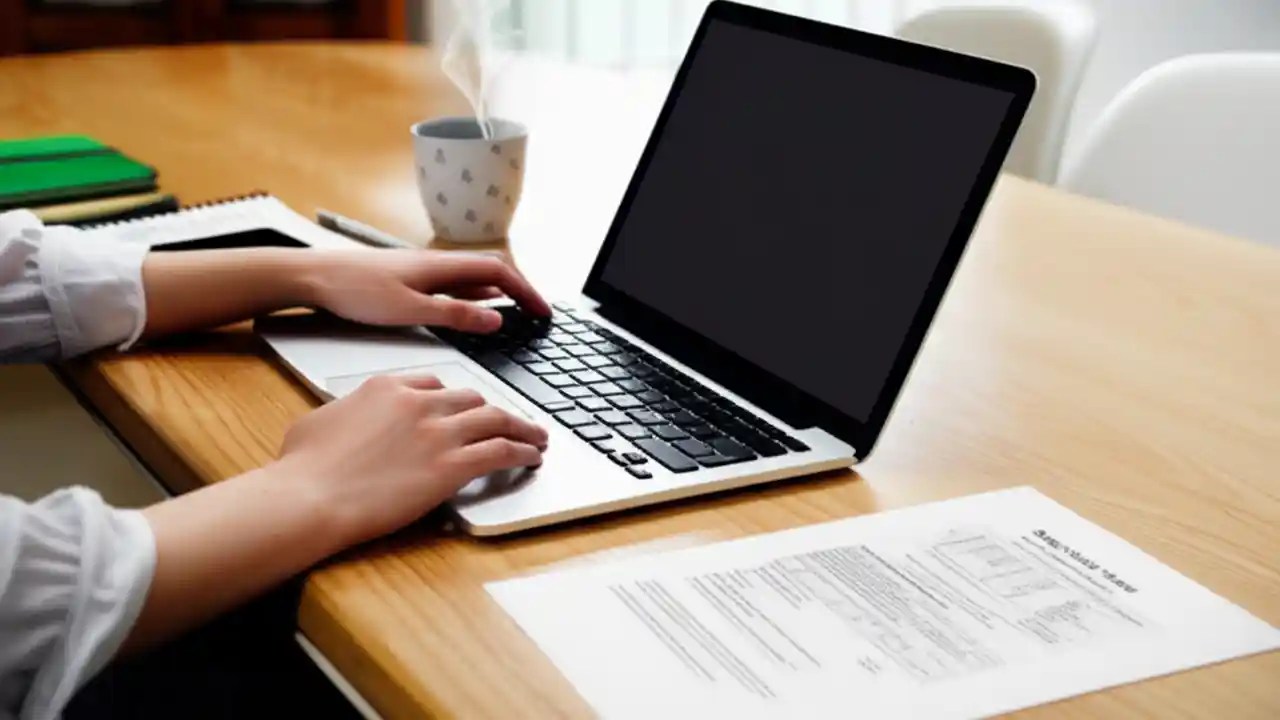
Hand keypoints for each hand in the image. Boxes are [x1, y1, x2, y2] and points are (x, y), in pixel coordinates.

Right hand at [275, 373, 547, 544]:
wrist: (310, 496)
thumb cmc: (303, 467)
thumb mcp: (319, 421)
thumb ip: (348, 413)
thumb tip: (350, 420)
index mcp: (387, 386)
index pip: (434, 384)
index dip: (452, 399)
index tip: (462, 409)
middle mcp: (419, 403)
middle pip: (470, 399)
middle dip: (491, 411)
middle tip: (506, 421)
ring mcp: (438, 432)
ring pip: (497, 420)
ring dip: (522, 428)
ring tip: (537, 436)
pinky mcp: (451, 466)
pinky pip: (501, 451)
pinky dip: (522, 452)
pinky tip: (531, 457)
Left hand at [302, 249, 550, 332]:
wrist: (313, 276)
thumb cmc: (353, 291)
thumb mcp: (409, 310)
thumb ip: (454, 315)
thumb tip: (495, 320)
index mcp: (441, 266)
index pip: (499, 272)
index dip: (526, 292)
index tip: (542, 312)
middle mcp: (436, 263)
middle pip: (492, 269)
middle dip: (519, 289)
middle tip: (536, 312)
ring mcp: (424, 270)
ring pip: (473, 276)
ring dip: (499, 291)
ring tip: (516, 311)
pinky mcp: (410, 278)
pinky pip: (455, 283)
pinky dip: (475, 294)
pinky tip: (474, 306)